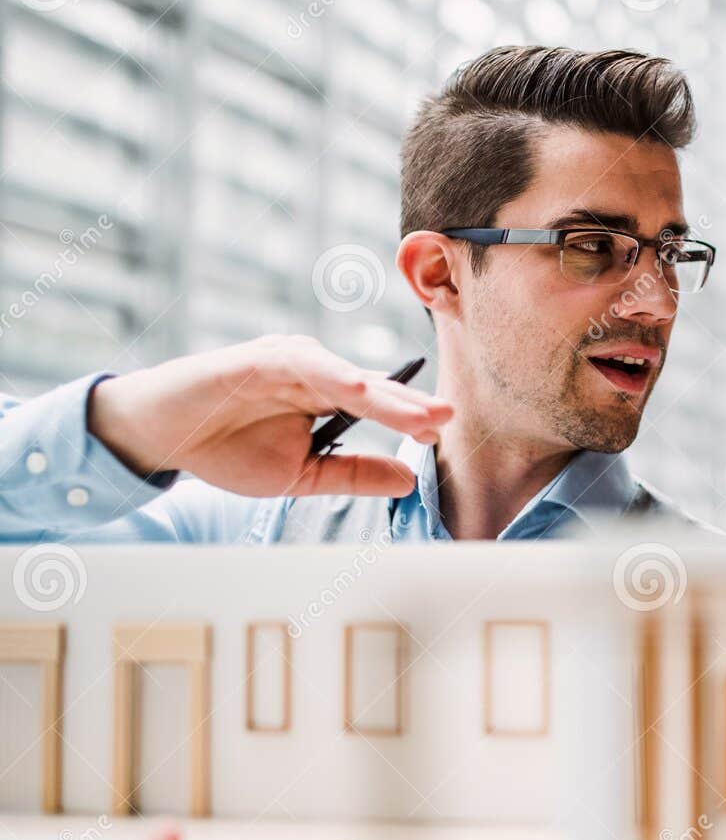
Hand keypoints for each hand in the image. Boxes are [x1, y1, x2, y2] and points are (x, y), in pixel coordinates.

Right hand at [88, 335, 453, 497]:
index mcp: (325, 394)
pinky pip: (299, 365)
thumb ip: (352, 474)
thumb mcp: (300, 474)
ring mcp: (286, 361)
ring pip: (344, 376)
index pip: (378, 404)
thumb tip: (407, 480)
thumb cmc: (227, 449)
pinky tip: (357, 388)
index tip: (443, 434)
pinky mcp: (255, 359)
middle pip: (371, 387)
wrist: (162, 436)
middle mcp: (312, 371)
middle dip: (409, 404)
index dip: (410, 418)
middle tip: (448, 416)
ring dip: (381, 394)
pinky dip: (330, 374)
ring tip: (414, 412)